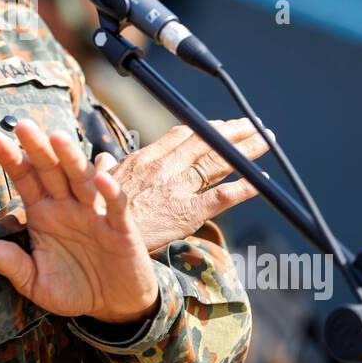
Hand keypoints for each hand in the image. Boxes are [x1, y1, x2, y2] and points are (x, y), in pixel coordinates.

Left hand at [0, 120, 158, 322]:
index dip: (11, 159)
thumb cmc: (74, 288)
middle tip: (22, 125)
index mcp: (44, 213)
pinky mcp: (121, 228)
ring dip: (71, 159)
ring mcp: (94, 213)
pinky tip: (101, 178)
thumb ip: (16, 268)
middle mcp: (67, 206)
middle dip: (37, 148)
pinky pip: (116, 205)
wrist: (114, 304)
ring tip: (57, 138)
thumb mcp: (38, 285)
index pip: (25, 180)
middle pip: (51, 170)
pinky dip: (110, 191)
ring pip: (81, 179)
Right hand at [93, 120, 271, 253]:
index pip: (180, 136)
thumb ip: (106, 170)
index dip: (203, 129)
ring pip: (219, 162)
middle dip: (232, 132)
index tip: (218, 125)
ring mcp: (178, 188)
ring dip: (245, 149)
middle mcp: (165, 168)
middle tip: (252, 124)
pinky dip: (245, 186)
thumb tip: (101, 160)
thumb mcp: (96, 184)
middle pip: (205, 143)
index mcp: (145, 159)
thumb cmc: (96, 213)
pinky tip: (262, 180)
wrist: (102, 238)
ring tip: (265, 139)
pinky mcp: (188, 212)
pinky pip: (223, 196)